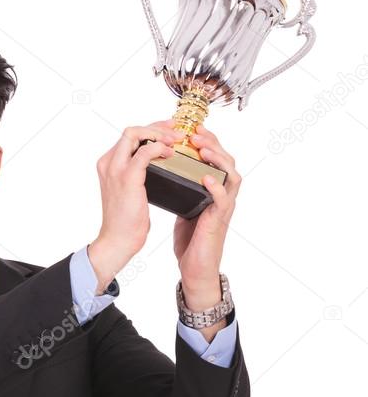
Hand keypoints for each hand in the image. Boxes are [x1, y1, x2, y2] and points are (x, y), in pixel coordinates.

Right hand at [88, 120, 183, 290]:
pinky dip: (159, 148)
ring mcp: (116, 169)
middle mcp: (108, 162)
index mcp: (108, 163)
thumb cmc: (126, 220)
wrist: (118, 240)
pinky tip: (171, 153)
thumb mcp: (130, 190)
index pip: (129, 136)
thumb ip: (137, 173)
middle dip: (157, 127)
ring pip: (135, 134)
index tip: (169, 132)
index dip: (151, 130)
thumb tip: (157, 163)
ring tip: (176, 140)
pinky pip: (145, 152)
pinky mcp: (127, 177)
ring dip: (159, 133)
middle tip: (177, 132)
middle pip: (132, 130)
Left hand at [172, 122, 241, 300]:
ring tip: (202, 148)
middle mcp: (222, 195)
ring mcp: (223, 207)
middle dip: (212, 142)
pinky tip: (206, 177)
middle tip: (195, 132)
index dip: (205, 140)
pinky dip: (216, 186)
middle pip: (226, 160)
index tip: (190, 128)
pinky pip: (223, 199)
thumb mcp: (184, 207)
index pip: (214, 157)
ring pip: (231, 175)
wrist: (195, 269)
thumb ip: (183, 189)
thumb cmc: (191, 240)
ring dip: (217, 159)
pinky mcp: (219, 220)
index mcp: (213, 189)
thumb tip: (165, 169)